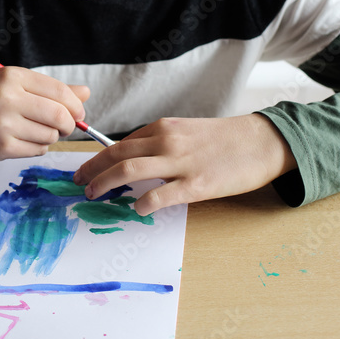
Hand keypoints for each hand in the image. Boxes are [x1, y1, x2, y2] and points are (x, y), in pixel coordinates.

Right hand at [0, 66, 90, 161]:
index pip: (60, 92)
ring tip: (30, 132)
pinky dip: (36, 148)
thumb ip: (49, 90)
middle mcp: (8, 97)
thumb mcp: (10, 86)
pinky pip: (37, 150)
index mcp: (12, 77)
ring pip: (50, 135)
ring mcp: (4, 124)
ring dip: (48, 137)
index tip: (77, 114)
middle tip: (61, 127)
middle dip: (67, 125)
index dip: (75, 106)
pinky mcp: (1, 147)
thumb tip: (85, 93)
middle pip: (60, 115)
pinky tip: (20, 141)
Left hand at [72, 114, 297, 215]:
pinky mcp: (197, 184)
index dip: (98, 158)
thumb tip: (135, 160)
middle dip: (92, 170)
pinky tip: (136, 209)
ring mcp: (181, 163)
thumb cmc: (224, 139)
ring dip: (105, 183)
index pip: (120, 143)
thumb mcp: (187, 132)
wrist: (260, 141)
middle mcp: (167, 141)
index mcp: (163, 128)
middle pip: (117, 154)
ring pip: (130, 169)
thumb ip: (161, 143)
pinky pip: (161, 195)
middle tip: (79, 183)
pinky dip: (143, 203)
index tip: (86, 170)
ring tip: (93, 195)